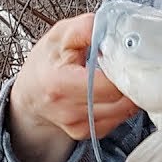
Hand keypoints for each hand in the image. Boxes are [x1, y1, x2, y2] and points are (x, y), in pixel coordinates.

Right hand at [8, 12, 138, 161]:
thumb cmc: (46, 63)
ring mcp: (79, 126)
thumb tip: (110, 28)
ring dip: (129, 93)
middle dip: (131, 81)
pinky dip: (121, 104)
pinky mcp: (88, 133)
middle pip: (121, 100)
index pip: (108, 85)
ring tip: (118, 76)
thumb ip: (85, 28)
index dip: (124, 69)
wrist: (30, 94)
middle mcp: (68, 110)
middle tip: (129, 65)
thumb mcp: (60, 36)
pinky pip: (118, 119)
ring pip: (125, 111)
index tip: (127, 57)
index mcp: (60, 84)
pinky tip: (111, 91)